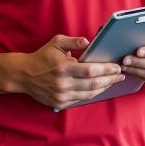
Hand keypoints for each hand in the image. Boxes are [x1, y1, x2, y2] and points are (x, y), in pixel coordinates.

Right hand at [6, 35, 125, 109]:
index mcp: (63, 67)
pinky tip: (99, 88)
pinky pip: (81, 100)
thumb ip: (74, 41)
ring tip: (113, 81)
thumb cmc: (42, 57)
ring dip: (104, 88)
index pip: (91, 70)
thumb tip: (89, 42)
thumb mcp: (57, 42)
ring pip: (89, 94)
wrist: (24, 75)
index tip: (117, 67)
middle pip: (93, 84)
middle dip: (110, 79)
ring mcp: (61, 95)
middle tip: (120, 75)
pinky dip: (92, 94)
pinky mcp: (60, 103)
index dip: (106, 69)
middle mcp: (63, 83)